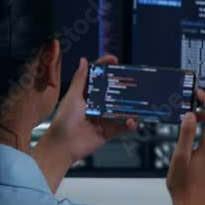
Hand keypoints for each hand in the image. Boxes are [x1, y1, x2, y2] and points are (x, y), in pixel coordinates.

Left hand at [33, 55, 136, 192]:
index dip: (106, 67)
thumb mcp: (72, 96)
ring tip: (139, 99)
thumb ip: (80, 79)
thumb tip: (84, 60)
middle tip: (134, 79)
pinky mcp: (109, 131)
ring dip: (130, 105)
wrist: (64, 145)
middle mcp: (96, 105)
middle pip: (112, 91)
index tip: (115, 59)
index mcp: (86, 94)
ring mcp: (103, 118)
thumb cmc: (64, 120)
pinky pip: (123, 126)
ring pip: (121, 109)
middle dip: (123, 85)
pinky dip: (130, 124)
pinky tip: (133, 121)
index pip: (98, 77)